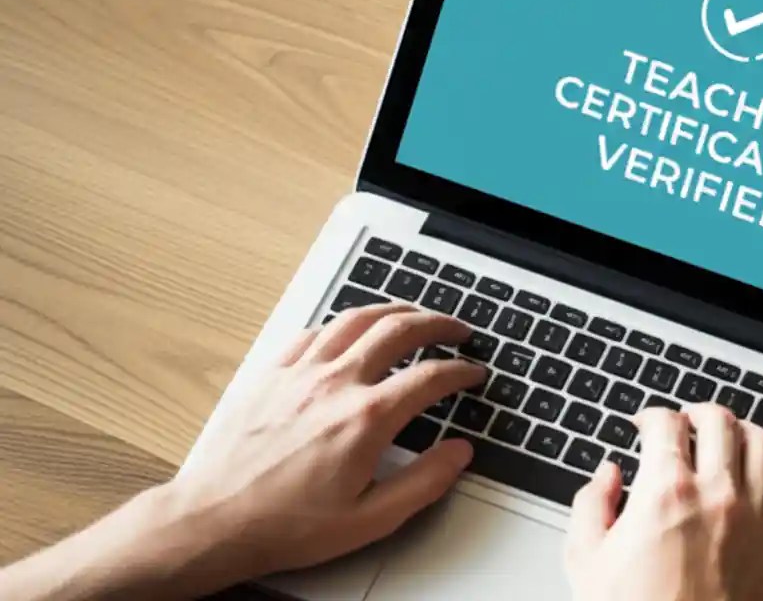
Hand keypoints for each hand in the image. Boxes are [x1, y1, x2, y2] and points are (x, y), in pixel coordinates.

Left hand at [0, 304, 486, 600]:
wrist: (215, 522)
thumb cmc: (286, 526)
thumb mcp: (371, 520)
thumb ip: (424, 482)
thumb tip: (458, 454)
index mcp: (366, 419)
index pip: (431, 377)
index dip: (461, 370)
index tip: (472, 372)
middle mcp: (334, 385)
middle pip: (398, 330)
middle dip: (437, 324)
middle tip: (456, 329)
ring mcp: (299, 373)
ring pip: (355, 318)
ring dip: (392, 311)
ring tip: (412, 315)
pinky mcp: (271, 374)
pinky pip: (313, 331)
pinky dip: (342, 324)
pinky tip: (350, 330)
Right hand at [566, 405, 762, 600]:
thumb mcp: (587, 562)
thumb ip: (591, 505)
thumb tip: (606, 475)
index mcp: (665, 492)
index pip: (665, 423)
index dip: (650, 415)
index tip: (644, 424)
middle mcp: (716, 494)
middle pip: (718, 420)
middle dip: (695, 413)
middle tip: (683, 422)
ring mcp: (753, 515)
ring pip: (760, 442)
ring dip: (738, 432)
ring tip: (722, 438)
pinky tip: (747, 477)